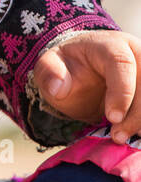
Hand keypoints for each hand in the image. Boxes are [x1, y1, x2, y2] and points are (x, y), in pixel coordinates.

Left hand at [32, 29, 140, 143]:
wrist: (83, 71)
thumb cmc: (68, 68)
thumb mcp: (50, 66)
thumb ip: (48, 73)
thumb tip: (59, 87)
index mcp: (110, 44)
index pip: (122, 62)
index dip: (122, 92)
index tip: (112, 118)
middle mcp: (136, 52)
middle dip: (137, 113)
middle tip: (118, 136)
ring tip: (124, 138)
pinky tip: (136, 135)